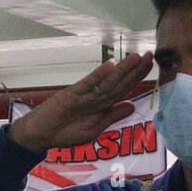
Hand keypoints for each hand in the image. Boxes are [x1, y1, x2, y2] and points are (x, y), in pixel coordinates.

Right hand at [8, 52, 154, 152]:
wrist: (41, 135)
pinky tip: (110, 66)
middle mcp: (96, 97)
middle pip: (119, 82)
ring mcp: (84, 94)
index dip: (137, 78)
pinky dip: (98, 76)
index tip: (150, 66)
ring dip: (122, 70)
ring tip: (135, 57)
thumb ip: (112, 117)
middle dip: (134, 70)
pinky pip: (87, 84)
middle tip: (149, 55)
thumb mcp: (94, 129)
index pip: (124, 89)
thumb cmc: (66, 133)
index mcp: (103, 105)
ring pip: (107, 81)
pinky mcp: (71, 94)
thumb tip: (132, 105)